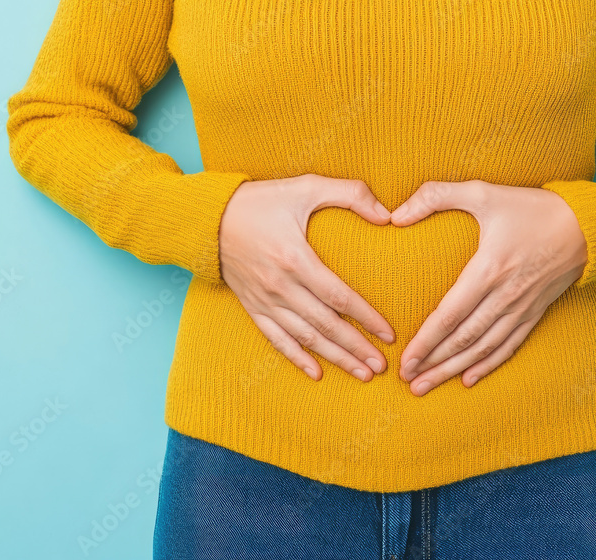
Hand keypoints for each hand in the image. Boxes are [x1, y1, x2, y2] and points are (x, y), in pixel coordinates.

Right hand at [219, 173, 396, 381]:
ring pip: (306, 338)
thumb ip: (350, 194)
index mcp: (295, 259)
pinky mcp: (253, 307)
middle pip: (326, 325)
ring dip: (335, 358)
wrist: (207, 217)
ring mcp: (265, 300)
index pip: (339, 297)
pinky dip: (297, 358)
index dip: (366, 318)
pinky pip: (277, 339)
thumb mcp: (305, 186)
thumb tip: (387, 216)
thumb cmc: (260, 200)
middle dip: (356, 348)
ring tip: (361, 373)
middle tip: (381, 366)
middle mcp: (281, 286)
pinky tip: (317, 373)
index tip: (388, 335)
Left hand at [391, 179, 587, 395]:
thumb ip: (436, 196)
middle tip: (408, 380)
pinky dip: (488, 365)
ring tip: (428, 385)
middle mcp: (505, 296)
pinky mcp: (535, 313)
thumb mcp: (484, 192)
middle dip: (433, 363)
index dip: (425, 341)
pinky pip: (509, 346)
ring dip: (454, 370)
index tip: (405, 360)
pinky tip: (469, 379)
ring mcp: (522, 308)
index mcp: (488, 269)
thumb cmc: (532, 207)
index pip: (450, 315)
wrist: (589, 225)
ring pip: (483, 348)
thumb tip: (395, 215)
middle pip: (463, 339)